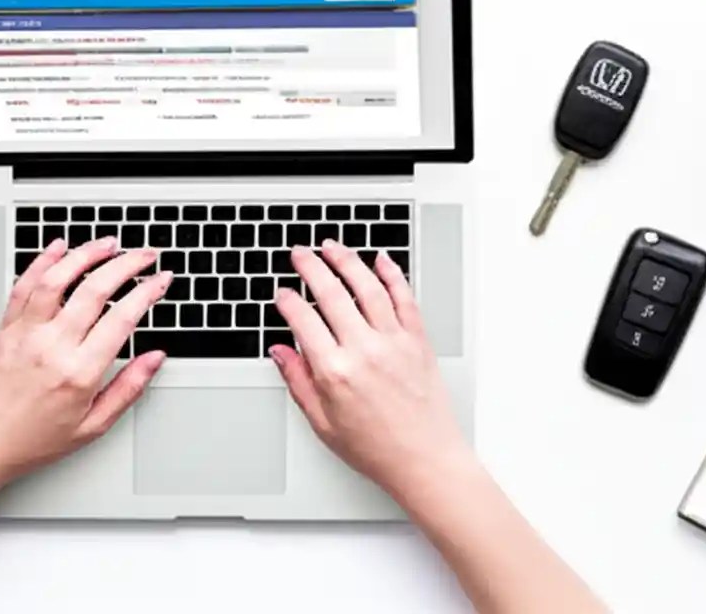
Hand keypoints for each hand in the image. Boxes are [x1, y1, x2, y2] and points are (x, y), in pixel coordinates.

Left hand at [0, 237, 171, 486]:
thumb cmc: (34, 439)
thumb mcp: (94, 424)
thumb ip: (129, 388)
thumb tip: (155, 359)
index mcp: (79, 372)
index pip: (122, 318)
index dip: (148, 292)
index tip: (161, 280)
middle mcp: (51, 347)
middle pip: (94, 290)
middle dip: (126, 264)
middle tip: (144, 255)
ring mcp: (25, 334)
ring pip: (57, 279)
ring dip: (85, 255)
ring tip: (108, 243)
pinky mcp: (6, 329)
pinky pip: (23, 286)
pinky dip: (42, 261)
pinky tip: (58, 248)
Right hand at [269, 241, 470, 501]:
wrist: (425, 459)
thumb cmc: (377, 448)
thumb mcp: (323, 423)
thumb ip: (299, 382)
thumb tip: (281, 352)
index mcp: (335, 372)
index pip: (303, 321)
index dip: (287, 302)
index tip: (281, 294)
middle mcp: (364, 350)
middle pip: (332, 294)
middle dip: (311, 267)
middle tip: (300, 253)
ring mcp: (394, 342)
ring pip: (368, 287)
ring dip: (347, 261)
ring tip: (333, 247)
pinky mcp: (418, 341)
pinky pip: (405, 298)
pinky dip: (392, 275)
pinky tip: (381, 261)